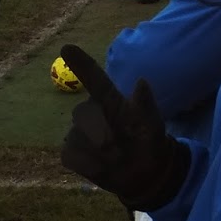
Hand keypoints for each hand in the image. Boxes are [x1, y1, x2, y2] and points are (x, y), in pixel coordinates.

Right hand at [59, 44, 189, 210]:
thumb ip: (146, 106)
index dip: (81, 65)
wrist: (144, 173)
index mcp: (112, 101)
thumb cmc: (149, 142)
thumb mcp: (153, 126)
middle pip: (83, 115)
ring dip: (97, 152)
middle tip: (121, 146)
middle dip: (100, 132)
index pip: (96, 80)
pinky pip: (71, 155)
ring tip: (116, 157)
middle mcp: (91, 112)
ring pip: (77, 137)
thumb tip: (141, 82)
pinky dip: (87, 164)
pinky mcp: (70, 151)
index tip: (66, 48)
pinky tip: (101, 166)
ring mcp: (77, 131)